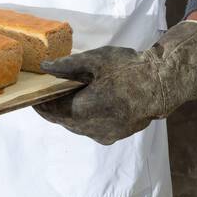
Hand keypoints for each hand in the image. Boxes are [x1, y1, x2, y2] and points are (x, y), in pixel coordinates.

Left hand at [33, 19, 196, 144]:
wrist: (162, 84)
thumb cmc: (128, 69)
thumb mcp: (94, 61)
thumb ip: (66, 66)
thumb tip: (44, 68)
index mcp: (81, 111)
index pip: (50, 111)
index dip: (40, 102)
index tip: (34, 94)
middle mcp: (90, 129)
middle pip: (63, 120)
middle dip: (54, 107)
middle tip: (49, 92)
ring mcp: (104, 135)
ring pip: (78, 126)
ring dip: (71, 113)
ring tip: (69, 96)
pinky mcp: (116, 135)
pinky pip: (93, 128)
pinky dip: (87, 117)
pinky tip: (90, 102)